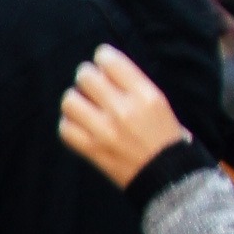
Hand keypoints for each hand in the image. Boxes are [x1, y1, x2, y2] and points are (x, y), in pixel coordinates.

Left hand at [59, 44, 187, 190]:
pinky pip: (65, 129)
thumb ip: (131, 84)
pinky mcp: (92, 150)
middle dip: (86, 77)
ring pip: (69, 101)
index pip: (109, 60)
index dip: (102, 57)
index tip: (102, 63)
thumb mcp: (158, 103)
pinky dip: (69, 125)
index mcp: (145, 95)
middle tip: (91, 85)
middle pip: (85, 77)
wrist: (168, 176)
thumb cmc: (164, 136)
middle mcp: (123, 110)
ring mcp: (105, 131)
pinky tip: (80, 126)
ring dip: (74, 100)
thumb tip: (101, 69)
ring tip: (83, 106)